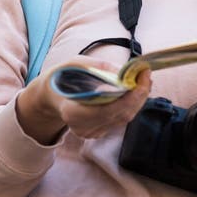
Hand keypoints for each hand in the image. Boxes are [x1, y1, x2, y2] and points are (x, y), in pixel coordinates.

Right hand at [16, 56, 151, 143]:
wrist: (49, 97)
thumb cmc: (61, 77)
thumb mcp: (73, 64)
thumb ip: (97, 67)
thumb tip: (121, 72)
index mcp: (73, 112)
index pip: (109, 109)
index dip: (130, 96)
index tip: (143, 78)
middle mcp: (83, 127)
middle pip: (121, 115)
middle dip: (139, 94)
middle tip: (147, 74)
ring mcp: (91, 133)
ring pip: (124, 118)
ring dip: (138, 99)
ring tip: (144, 79)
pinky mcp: (98, 132)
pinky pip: (120, 119)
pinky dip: (131, 104)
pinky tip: (135, 90)